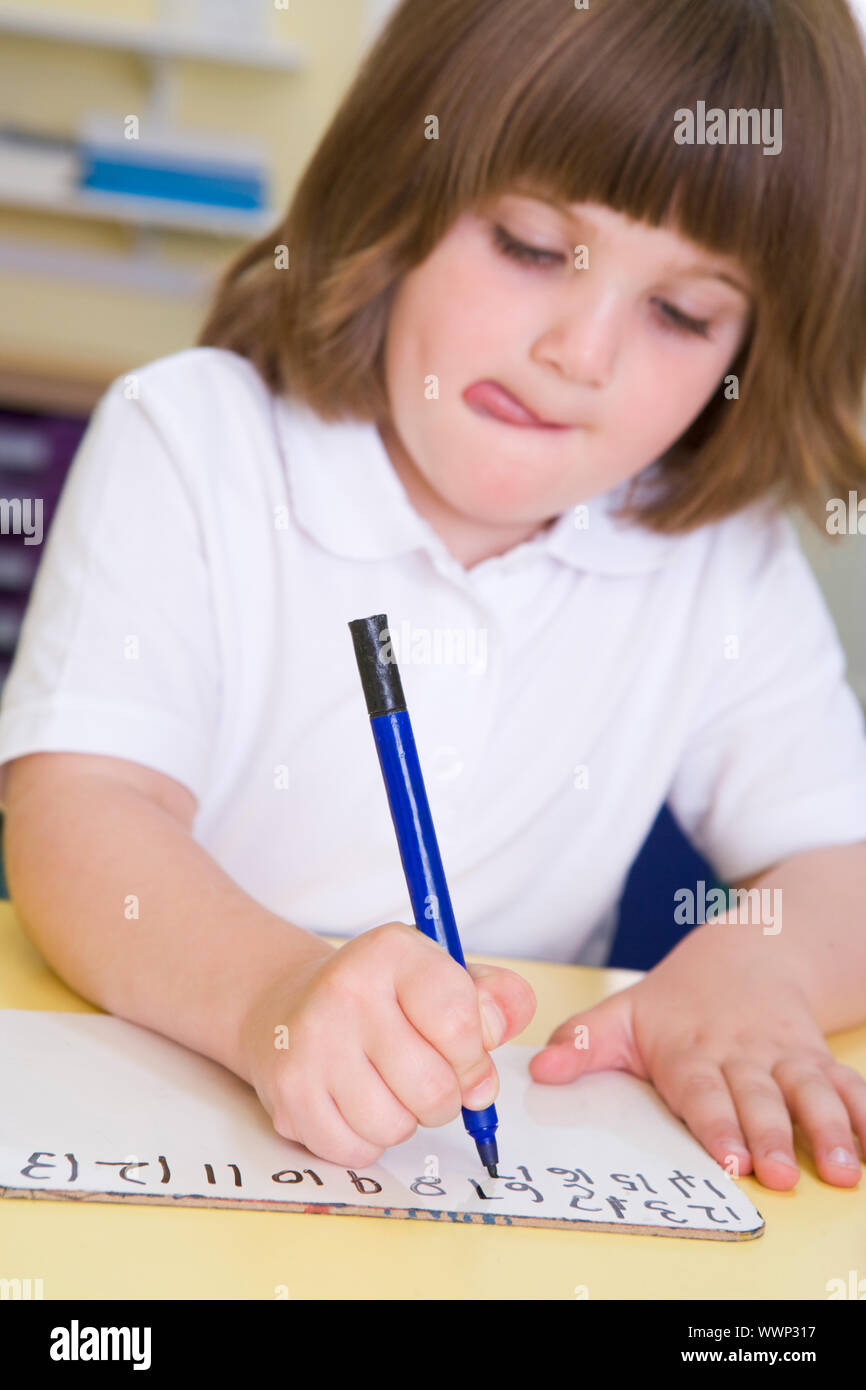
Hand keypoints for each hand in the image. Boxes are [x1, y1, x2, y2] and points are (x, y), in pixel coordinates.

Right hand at [238, 921, 536, 1167]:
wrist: (290, 1006)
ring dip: (405, 1120)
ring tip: (388, 1087)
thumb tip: (499, 1030)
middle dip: (446, 1097)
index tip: (468, 1056)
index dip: (476, 1056)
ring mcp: (313, 1044)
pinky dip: (367, 1140)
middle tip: (429, 1077)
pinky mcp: (289, 1093)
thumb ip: (495, 999)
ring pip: (396, 1127)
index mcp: (394, 952)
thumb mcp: (445, 976)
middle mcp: (347, 990)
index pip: (460, 1022)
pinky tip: (354, 1103)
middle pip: (434, 1088)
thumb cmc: (384, 997)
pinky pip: (356, 1149)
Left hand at [529, 929, 864, 1189]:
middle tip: (780, 1174)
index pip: (703, 1091)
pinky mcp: (817, 1059)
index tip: (727, 1155)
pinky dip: (864, 1113)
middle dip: (772, 1136)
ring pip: (810, 1092)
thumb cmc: (675, 1001)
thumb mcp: (622, 1015)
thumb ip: (581, 1044)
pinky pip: (847, 1084)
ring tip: (842, 1168)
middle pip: (759, 1098)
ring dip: (829, 1130)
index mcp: (691, 1051)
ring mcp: (785, 1057)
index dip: (716, 1123)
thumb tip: (540, 1071)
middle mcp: (743, 1056)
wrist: (747, 953)